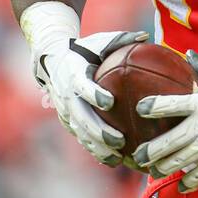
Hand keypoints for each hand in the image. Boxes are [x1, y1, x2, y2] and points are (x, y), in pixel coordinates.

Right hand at [35, 29, 149, 165]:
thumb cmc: (84, 49)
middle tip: (119, 140)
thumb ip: (122, 39)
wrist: (50, 57)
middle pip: (80, 115)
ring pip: (79, 131)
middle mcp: (65, 93)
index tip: (109, 102)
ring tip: (116, 158)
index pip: (81, 85)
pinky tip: (112, 161)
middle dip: (98, 130)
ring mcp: (64, 108)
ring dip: (96, 146)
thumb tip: (147, 36)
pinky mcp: (67, 119)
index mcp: (73, 72)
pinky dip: (93, 149)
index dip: (93, 94)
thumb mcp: (100, 41)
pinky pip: (80, 137)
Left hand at [134, 55, 197, 191]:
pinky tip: (182, 185)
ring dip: (165, 167)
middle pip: (169, 141)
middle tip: (138, 156)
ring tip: (155, 171)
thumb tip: (187, 55)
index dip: (152, 106)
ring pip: (181, 160)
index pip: (169, 104)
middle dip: (150, 151)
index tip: (139, 108)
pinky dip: (190, 181)